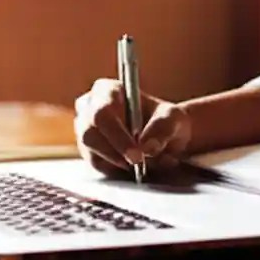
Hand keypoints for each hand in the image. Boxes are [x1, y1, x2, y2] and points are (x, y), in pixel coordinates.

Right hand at [74, 79, 191, 177]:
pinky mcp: (89, 152)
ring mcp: (86, 131)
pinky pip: (97, 166)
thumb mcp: (173, 118)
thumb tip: (147, 148)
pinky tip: (133, 165)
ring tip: (143, 162)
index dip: (116, 132)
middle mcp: (89, 108)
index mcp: (106, 90)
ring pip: (92, 153)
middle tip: (139, 162)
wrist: (166, 138)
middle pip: (89, 133)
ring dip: (119, 161)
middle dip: (116, 151)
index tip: (136, 152)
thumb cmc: (166, 121)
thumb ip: (162, 128)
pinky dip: (117, 169)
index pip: (101, 110)